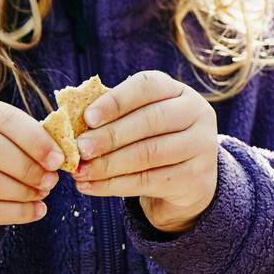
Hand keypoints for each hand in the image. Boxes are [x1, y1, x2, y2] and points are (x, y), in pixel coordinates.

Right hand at [0, 98, 61, 241]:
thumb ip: (22, 138)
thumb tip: (61, 153)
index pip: (1, 117)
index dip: (34, 138)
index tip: (58, 158)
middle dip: (27, 166)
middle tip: (51, 180)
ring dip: (23, 191)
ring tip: (43, 194)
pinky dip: (15, 213)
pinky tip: (35, 212)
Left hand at [73, 71, 218, 232]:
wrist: (188, 185)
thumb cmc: (154, 144)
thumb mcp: (140, 124)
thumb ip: (114, 118)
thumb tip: (71, 125)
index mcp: (180, 93)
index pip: (148, 86)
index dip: (116, 100)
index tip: (87, 117)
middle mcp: (198, 115)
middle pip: (150, 120)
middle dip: (109, 136)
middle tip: (79, 149)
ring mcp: (202, 147)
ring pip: (148, 153)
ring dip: (108, 164)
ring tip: (79, 171)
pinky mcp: (196, 179)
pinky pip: (148, 181)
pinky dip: (114, 186)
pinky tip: (90, 187)